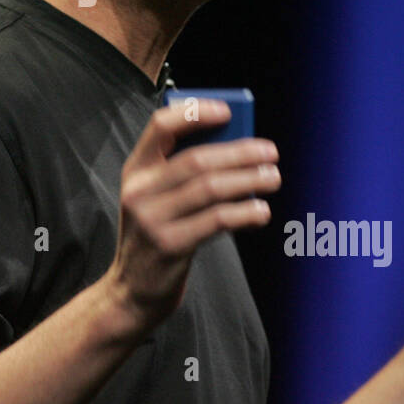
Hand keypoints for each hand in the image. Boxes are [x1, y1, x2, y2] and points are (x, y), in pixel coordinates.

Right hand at [104, 99, 279, 329]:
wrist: (130, 292)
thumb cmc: (155, 237)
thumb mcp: (155, 199)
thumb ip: (182, 174)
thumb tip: (237, 150)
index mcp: (135, 170)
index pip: (161, 126)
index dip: (195, 113)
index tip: (228, 111)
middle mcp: (140, 191)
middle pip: (196, 159)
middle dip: (239, 152)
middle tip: (270, 152)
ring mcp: (152, 219)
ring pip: (209, 188)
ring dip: (248, 179)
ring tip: (273, 178)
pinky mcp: (170, 245)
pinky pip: (216, 220)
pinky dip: (244, 212)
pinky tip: (262, 211)